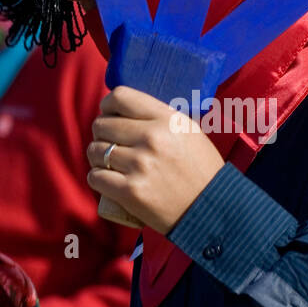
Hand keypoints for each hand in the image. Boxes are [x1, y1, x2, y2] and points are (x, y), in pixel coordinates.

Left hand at [87, 86, 224, 233]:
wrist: (212, 209)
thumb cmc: (201, 170)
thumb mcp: (188, 132)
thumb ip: (159, 117)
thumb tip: (123, 111)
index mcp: (167, 119)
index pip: (120, 97)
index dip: (107, 106)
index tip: (109, 116)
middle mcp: (152, 138)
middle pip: (102, 124)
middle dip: (101, 134)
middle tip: (110, 145)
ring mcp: (139, 165)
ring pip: (95, 151)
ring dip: (97, 157)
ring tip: (109, 164)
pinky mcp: (130, 191)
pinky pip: (95, 177)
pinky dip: (98, 179)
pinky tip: (108, 180)